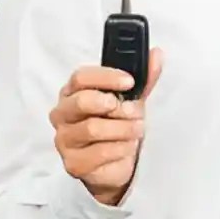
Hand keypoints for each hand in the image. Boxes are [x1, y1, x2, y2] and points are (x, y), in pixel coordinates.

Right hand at [50, 48, 163, 205]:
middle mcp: (62, 114)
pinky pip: (100, 153)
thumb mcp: (132, 99)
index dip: (106, 77)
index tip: (129, 82)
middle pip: (82, 101)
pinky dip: (120, 149)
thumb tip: (156, 54)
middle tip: (133, 111)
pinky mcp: (73, 164)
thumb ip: (143, 78)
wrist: (116, 163)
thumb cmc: (117, 126)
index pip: (81, 77)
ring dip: (123, 129)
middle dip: (115, 106)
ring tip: (136, 130)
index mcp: (71, 92)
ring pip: (94, 128)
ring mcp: (65, 140)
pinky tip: (126, 148)